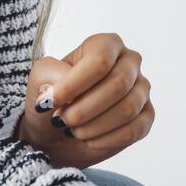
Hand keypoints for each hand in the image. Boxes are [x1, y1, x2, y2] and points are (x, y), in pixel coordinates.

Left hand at [18, 33, 154, 168]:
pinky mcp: (146, 116)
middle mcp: (130, 62)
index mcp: (107, 44)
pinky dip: (106, 140)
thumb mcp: (40, 79)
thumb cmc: (50, 99)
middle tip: (61, 120)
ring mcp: (141, 89)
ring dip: (93, 126)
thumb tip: (67, 83)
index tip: (48, 103)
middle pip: (119, 84)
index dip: (74, 85)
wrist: (54, 133)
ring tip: (73, 130)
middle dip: (84, 109)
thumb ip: (51, 74)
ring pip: (128, 108)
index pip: (100, 60)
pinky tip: (89, 140)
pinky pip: (134, 130)